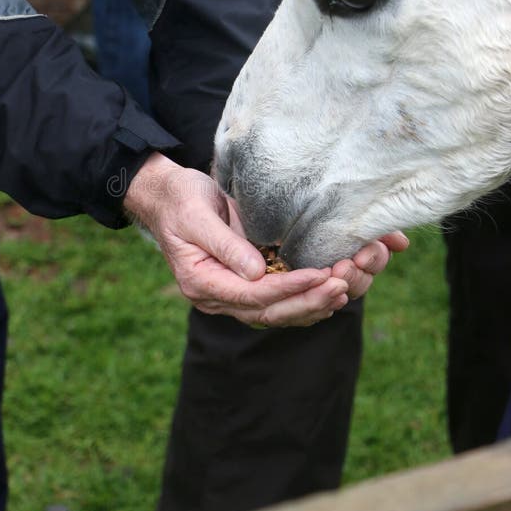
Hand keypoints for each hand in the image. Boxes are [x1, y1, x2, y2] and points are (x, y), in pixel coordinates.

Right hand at [124, 154, 407, 327]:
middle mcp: (217, 296)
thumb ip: (225, 244)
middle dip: (307, 301)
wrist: (167, 197)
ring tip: (344, 290)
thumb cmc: (180, 201)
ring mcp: (231, 294)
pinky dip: (304, 300)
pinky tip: (329, 294)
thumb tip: (257, 272)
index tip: (319, 275)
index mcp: (201, 283)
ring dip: (311, 304)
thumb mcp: (196, 215)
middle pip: (268, 312)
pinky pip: (277, 302)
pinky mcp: (245, 283)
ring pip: (276, 313)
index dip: (288, 288)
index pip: (252, 295)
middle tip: (341, 285)